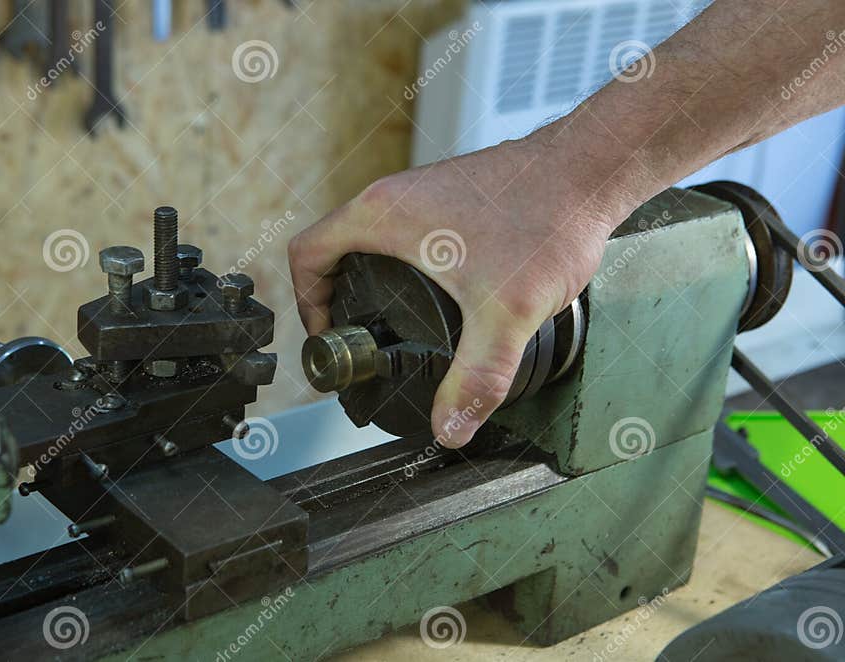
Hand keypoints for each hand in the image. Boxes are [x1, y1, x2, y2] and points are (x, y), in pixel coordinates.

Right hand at [289, 127, 642, 447]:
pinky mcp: (449, 197)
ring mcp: (421, 192)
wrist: (590, 171)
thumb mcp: (505, 314)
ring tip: (391, 324)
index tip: (329, 339)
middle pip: (332, 249)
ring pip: (369, 238)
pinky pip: (402, 231)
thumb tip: (449, 427)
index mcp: (382, 216)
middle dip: (335, 299)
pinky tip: (434, 295)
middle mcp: (393, 196)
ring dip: (367, 280)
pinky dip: (399, 264)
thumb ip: (476, 379)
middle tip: (358, 342)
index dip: (305, 305)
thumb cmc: (546, 217)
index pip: (306, 255)